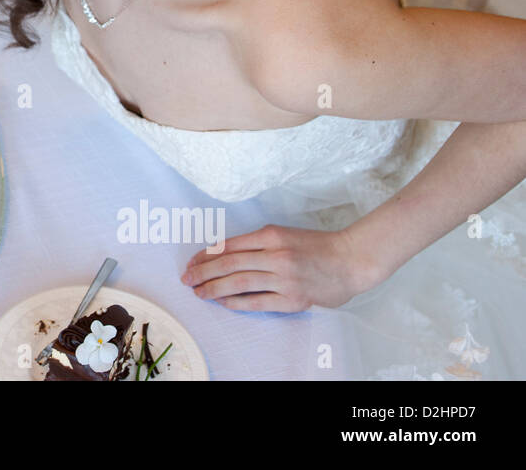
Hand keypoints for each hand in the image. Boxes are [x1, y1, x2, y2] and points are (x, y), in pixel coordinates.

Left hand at [178, 224, 377, 311]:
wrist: (350, 260)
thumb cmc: (316, 246)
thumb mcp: (283, 234)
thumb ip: (256, 242)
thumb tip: (224, 254)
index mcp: (270, 235)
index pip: (229, 245)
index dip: (206, 255)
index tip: (191, 262)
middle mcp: (275, 255)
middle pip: (229, 264)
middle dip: (203, 272)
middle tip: (186, 279)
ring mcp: (284, 278)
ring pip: (239, 283)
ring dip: (214, 288)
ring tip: (199, 292)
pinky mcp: (293, 299)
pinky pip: (257, 302)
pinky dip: (237, 302)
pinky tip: (223, 303)